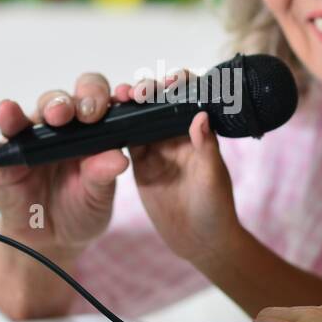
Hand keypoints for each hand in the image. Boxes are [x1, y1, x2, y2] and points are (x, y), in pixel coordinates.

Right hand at [0, 73, 127, 317]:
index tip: (98, 109)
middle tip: (63, 114)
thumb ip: (104, 176)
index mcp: (90, 131)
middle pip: (58, 102)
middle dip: (61, 104)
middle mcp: (59, 129)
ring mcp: (28, 142)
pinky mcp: (3, 161)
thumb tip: (118, 159)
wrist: (54, 239)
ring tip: (7, 112)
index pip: (94, 101)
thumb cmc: (82, 210)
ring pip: (23, 119)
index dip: (96, 97)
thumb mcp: (98, 198)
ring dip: (15, 115)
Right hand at [120, 72, 242, 268]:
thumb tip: (201, 115)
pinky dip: (116, 129)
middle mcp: (176, 135)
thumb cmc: (215, 209)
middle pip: (159, 103)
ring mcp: (157, 148)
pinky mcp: (140, 163)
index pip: (189, 98)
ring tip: (121, 98)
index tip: (170, 80)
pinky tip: (106, 120)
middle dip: (148, 90)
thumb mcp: (212, 178)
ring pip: (140, 118)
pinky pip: (125, 140)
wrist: (199, 242)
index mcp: (198, 132)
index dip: (179, 84)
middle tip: (138, 92)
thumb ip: (206, 147)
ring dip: (130, 105)